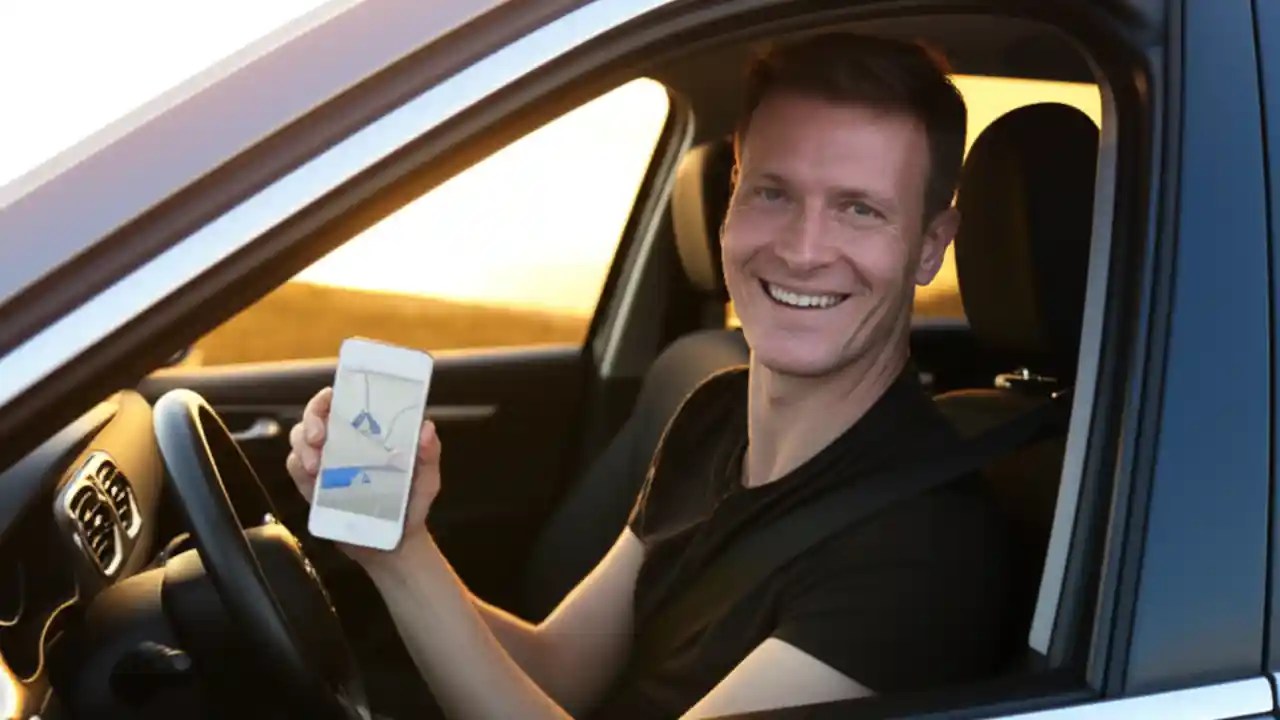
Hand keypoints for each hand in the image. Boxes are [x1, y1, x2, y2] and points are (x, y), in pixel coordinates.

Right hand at [285, 387, 439, 565]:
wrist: (394, 545)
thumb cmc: (411, 504)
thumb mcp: (426, 480)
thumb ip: (429, 455)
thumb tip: (427, 428)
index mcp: (369, 432)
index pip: (344, 402)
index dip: (331, 396)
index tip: (331, 400)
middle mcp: (344, 443)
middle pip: (314, 417)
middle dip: (310, 420)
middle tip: (318, 436)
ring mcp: (326, 464)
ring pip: (299, 441)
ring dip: (302, 447)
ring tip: (316, 466)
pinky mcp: (314, 488)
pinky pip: (296, 470)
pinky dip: (299, 469)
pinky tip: (312, 477)